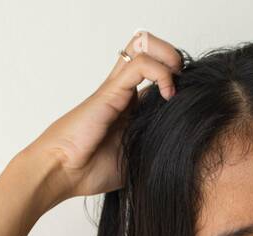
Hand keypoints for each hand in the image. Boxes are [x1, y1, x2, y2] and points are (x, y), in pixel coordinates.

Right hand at [20, 30, 183, 208]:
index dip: (176, 79)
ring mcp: (116, 89)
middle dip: (172, 56)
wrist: (62, 171)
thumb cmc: (90, 169)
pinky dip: (161, 73)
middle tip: (183, 81)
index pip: (155, 74)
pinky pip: (139, 65)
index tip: (189, 101)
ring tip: (177, 81)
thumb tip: (182, 155)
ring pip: (144, 46)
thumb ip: (153, 150)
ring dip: (169, 57)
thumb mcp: (135, 161)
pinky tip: (168, 94)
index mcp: (128, 107)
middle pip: (147, 49)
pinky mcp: (111, 92)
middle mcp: (122, 91)